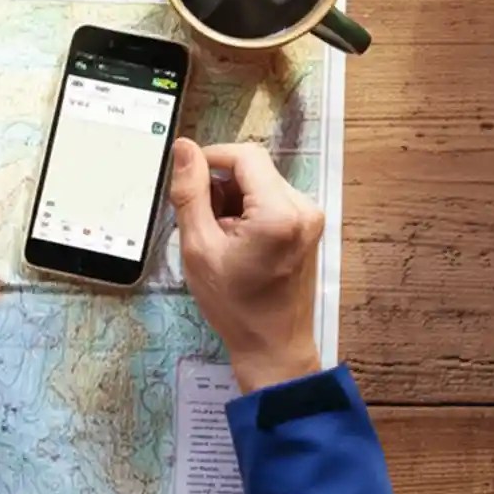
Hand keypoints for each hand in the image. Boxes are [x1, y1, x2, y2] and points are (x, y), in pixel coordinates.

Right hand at [168, 139, 323, 393]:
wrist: (273, 345)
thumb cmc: (234, 305)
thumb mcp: (199, 247)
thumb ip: (190, 193)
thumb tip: (183, 148)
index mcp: (279, 213)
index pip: (244, 156)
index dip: (211, 158)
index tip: (187, 179)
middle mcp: (303, 208)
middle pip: (254, 169)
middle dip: (221, 186)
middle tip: (200, 221)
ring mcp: (310, 217)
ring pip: (261, 184)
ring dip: (233, 200)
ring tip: (218, 237)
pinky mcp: (308, 227)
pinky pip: (272, 200)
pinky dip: (248, 212)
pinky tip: (236, 242)